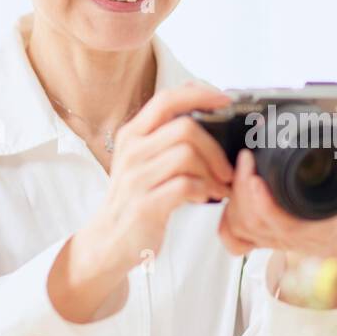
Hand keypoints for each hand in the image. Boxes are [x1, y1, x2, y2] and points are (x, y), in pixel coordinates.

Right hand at [91, 82, 236, 270]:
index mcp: (132, 134)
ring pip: (187, 154)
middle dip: (215, 147)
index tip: (225, 102)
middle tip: (227, 168)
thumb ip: (165, 136)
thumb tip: (206, 109)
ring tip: (218, 186)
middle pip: (185, 128)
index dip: (200, 95)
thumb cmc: (136, 197)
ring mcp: (136, 177)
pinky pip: (186, 185)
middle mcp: (131, 151)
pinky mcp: (145, 204)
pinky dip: (204, 190)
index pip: (167, 99)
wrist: (109, 240)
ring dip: (212, 172)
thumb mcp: (143, 160)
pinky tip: (204, 198)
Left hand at [217, 146, 336, 267]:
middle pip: (253, 222)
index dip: (264, 204)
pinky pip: (234, 237)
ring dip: (234, 198)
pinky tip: (230, 198)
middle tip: (246, 158)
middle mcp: (286, 239)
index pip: (282, 223)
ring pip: (240, 226)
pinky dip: (226, 220)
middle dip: (242, 188)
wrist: (336, 250)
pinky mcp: (258, 239)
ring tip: (241, 168)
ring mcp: (269, 240)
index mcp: (312, 232)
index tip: (256, 179)